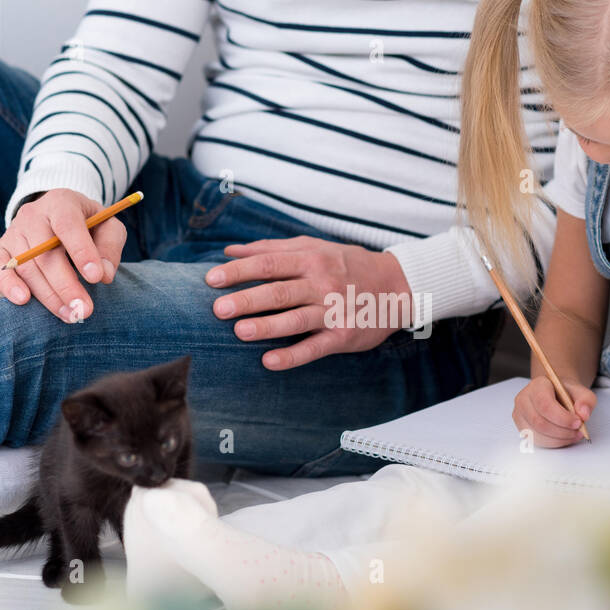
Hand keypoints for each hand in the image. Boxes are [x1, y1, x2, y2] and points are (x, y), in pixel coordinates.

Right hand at [0, 189, 126, 321]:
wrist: (58, 216)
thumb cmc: (88, 225)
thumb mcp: (108, 226)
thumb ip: (110, 246)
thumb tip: (103, 274)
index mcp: (61, 203)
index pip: (68, 225)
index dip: (81, 251)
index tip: (95, 278)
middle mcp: (33, 215)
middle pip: (45, 252)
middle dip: (66, 284)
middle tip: (84, 310)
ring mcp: (14, 231)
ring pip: (27, 266)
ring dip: (48, 295)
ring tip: (70, 315)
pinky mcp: (2, 249)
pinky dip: (8, 285)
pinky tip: (23, 301)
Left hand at [203, 237, 412, 369]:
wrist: (397, 286)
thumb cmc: (348, 264)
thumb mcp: (314, 247)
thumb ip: (272, 249)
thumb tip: (230, 251)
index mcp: (311, 259)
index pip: (268, 264)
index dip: (239, 271)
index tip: (211, 280)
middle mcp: (321, 284)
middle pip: (278, 291)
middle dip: (247, 300)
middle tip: (217, 309)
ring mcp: (332, 311)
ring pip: (295, 320)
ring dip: (266, 327)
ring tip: (239, 332)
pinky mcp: (342, 336)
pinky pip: (314, 347)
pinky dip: (291, 356)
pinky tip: (268, 362)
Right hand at [512, 376, 596, 447]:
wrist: (556, 395)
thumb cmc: (566, 393)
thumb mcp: (581, 391)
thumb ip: (586, 400)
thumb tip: (583, 415)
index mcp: (537, 385)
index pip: (545, 404)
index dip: (562, 418)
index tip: (578, 422)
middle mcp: (524, 399)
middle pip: (539, 422)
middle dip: (562, 431)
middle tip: (578, 432)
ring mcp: (520, 415)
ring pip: (537, 435)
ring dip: (559, 439)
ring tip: (574, 435)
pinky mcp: (522, 428)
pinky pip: (536, 441)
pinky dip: (553, 443)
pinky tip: (564, 438)